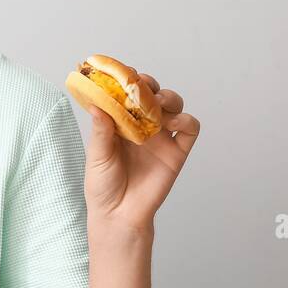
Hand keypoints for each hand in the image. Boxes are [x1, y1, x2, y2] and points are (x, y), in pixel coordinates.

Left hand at [83, 73, 199, 234]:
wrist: (118, 214)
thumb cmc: (103, 185)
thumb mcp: (97, 156)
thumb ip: (101, 131)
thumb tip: (96, 104)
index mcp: (121, 123)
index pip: (128, 93)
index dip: (127, 80)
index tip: (122, 72)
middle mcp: (143, 126)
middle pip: (153, 94)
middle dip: (149, 85)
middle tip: (142, 86)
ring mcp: (161, 138)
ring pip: (174, 106)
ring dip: (169, 97)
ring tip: (159, 103)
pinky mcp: (177, 152)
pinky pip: (190, 130)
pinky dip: (186, 120)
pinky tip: (173, 122)